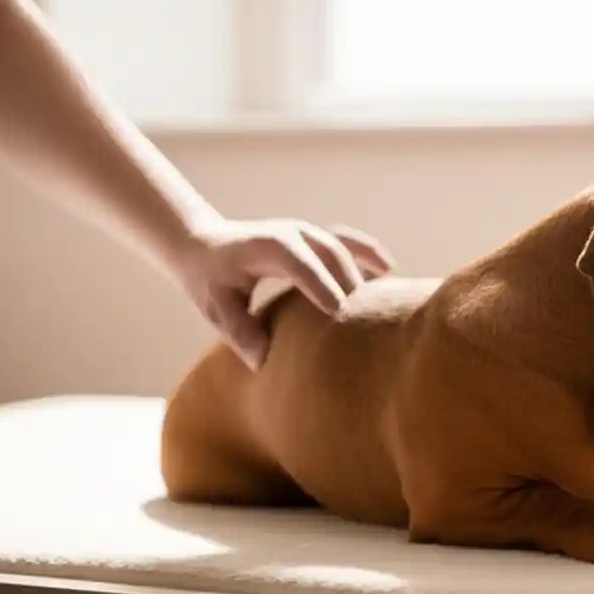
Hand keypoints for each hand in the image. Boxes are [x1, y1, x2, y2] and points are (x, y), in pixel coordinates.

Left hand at [170, 218, 393, 369]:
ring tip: (387, 297)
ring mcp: (306, 233)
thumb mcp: (214, 307)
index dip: (320, 284)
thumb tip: (260, 361)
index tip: (339, 311)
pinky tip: (389, 271)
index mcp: (267, 247)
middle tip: (367, 320)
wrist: (204, 245)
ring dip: (366, 268)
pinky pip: (349, 242)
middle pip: (330, 254)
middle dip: (350, 284)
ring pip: (344, 246)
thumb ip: (237, 331)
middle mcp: (292, 233)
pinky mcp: (315, 238)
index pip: (299, 263)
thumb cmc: (209, 279)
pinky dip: (369, 254)